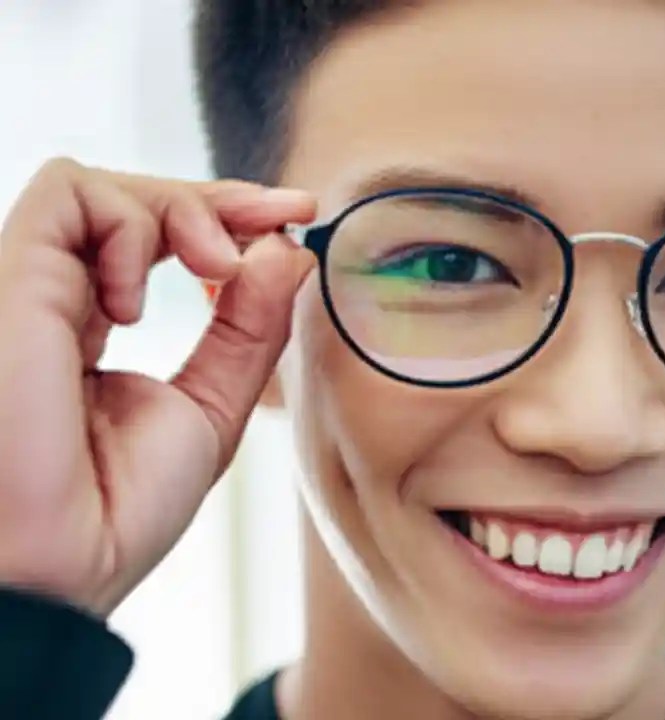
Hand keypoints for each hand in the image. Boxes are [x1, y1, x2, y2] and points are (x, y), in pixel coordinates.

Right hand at [0, 159, 316, 617]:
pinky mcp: (11, 278)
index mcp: (92, 326)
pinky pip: (68, 192)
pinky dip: (131, 224)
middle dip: (221, 197)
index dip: (229, 215)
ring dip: (184, 209)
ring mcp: (28, 286)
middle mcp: (54, 299)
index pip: (156, 238)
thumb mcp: (212, 408)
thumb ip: (248, 328)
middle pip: (134, 201)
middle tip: (285, 214)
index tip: (298, 214)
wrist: (64, 567)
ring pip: (101, 187)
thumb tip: (287, 250)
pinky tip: (141, 302)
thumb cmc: (118, 510)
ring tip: (216, 272)